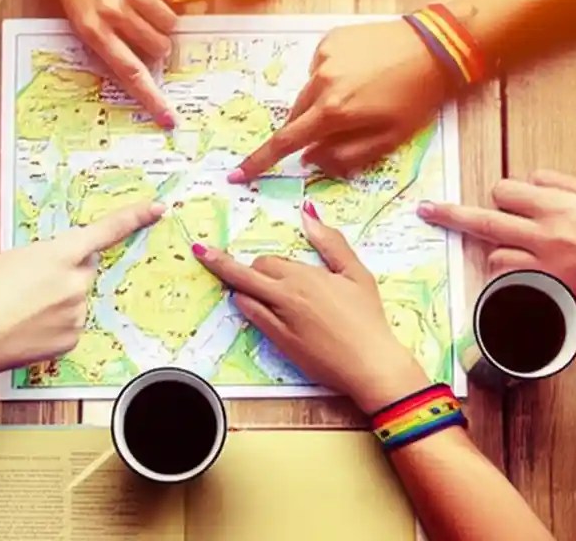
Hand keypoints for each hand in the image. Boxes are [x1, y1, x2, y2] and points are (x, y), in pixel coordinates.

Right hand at [0, 201, 164, 372]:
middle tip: (30, 286)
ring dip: (57, 302)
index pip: (106, 231)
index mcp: (60, 253)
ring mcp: (77, 313)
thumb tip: (63, 265)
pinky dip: (53, 326)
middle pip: (84, 270)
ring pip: (75, 300)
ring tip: (21, 310)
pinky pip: (69, 325)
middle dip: (65, 274)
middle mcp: (76, 282)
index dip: (134, 218)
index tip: (157, 209)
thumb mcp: (13, 257)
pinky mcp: (72, 339)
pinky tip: (28, 327)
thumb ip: (49, 256)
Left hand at [57, 0, 178, 126]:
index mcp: (94, 31)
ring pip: (169, 25)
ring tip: (143, 0)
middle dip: (156, 41)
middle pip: (157, 48)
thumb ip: (108, 38)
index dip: (152, 98)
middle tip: (142, 24)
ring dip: (162, 18)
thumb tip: (142, 62)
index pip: (130, 73)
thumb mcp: (81, 14)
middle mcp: (115, 15)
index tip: (169, 118)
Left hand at [193, 203, 428, 411]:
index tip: (256, 263)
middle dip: (237, 268)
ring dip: (239, 287)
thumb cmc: (367, 317)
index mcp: (305, 275)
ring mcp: (279, 319)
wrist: (369, 363)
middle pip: (248, 273)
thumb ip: (331, 242)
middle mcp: (286, 294)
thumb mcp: (356, 273)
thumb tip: (308, 212)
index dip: (265, 262)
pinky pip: (250, 317)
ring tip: (232, 283)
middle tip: (206, 254)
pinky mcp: (277, 341)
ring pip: (243, 294)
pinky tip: (248, 304)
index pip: (268, 260)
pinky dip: (245, 306)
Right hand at [233, 20, 444, 180]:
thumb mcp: (387, 139)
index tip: (237, 174)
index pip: (286, 142)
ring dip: (321, 102)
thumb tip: (310, 159)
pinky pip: (319, 68)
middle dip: (307, 129)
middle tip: (335, 130)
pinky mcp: (330, 40)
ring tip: (358, 96)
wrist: (435, 47)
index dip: (260, 161)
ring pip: (308, 92)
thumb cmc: (416, 98)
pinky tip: (359, 74)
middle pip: (296, 116)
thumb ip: (344, 155)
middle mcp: (322, 82)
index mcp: (334, 111)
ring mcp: (324, 57)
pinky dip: (331, 78)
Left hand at [419, 170, 575, 305]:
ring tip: (521, 255)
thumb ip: (557, 182)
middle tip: (425, 210)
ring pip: (496, 258)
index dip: (502, 195)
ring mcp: (545, 267)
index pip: (504, 192)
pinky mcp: (550, 293)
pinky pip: (513, 288)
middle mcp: (544, 235)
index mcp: (555, 206)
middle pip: (484, 222)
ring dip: (498, 254)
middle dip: (450, 214)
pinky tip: (521, 280)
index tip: (506, 201)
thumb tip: (528, 178)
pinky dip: (512, 282)